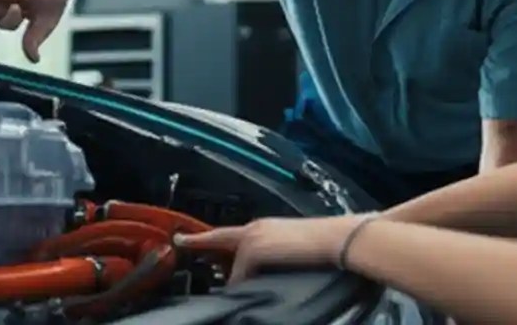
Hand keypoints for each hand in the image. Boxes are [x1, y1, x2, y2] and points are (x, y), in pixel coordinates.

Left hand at [175, 215, 365, 284]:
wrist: (334, 240)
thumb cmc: (321, 247)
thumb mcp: (289, 251)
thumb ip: (269, 257)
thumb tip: (252, 274)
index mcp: (261, 227)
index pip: (226, 234)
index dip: (202, 237)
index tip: (181, 238)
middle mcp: (253, 228)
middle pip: (220, 242)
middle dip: (202, 246)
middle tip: (185, 245)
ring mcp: (252, 237)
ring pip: (232, 265)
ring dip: (234, 277)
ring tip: (236, 287)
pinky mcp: (253, 249)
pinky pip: (240, 274)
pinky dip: (243, 283)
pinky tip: (250, 288)